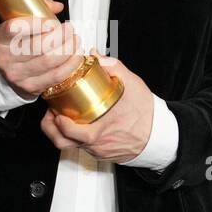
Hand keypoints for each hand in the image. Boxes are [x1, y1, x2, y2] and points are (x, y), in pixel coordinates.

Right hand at [0, 0, 85, 98]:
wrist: (5, 70)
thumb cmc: (15, 41)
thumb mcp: (18, 19)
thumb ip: (37, 6)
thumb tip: (57, 7)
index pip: (14, 29)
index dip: (36, 25)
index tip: (52, 22)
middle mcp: (5, 58)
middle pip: (38, 46)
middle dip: (61, 36)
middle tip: (70, 29)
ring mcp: (17, 75)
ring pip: (49, 61)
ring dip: (68, 49)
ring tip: (75, 40)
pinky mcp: (30, 87)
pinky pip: (56, 76)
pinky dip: (71, 64)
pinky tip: (76, 55)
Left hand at [39, 56, 153, 162]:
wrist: (161, 135)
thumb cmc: (147, 115)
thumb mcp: (132, 85)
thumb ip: (113, 67)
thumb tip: (96, 56)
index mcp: (99, 129)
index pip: (68, 131)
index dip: (55, 122)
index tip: (54, 110)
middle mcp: (97, 143)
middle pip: (62, 143)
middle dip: (51, 128)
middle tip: (51, 115)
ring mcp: (99, 151)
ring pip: (72, 147)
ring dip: (63, 133)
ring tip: (61, 119)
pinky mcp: (104, 155)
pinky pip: (84, 149)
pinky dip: (77, 138)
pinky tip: (80, 125)